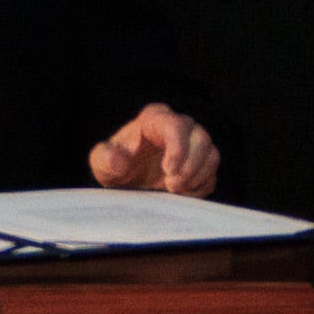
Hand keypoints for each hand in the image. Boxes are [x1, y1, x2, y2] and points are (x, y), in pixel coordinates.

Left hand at [88, 103, 217, 195]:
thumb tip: (118, 161)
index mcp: (154, 118)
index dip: (178, 149)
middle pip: (201, 139)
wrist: (126, 179)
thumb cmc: (114, 164)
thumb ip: (105, 158)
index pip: (175, 126)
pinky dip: (200, 186)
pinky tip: (182, 194)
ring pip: (211, 155)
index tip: (169, 171)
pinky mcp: (201, 163)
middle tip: (171, 187)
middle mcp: (179, 126)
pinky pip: (212, 173)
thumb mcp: (101, 162)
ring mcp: (193, 144)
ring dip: (197, 176)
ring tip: (175, 191)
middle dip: (190, 166)